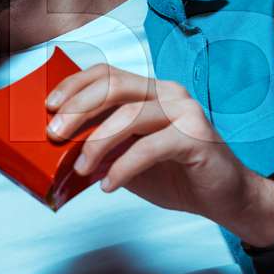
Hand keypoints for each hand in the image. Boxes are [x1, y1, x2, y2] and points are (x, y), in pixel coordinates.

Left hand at [45, 65, 273, 246]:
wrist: (225, 199)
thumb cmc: (176, 175)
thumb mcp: (128, 157)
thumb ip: (103, 146)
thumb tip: (60, 148)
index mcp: (150, 92)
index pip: (106, 74)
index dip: (74, 85)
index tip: (49, 106)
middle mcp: (168, 93)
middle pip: (114, 86)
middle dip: (78, 108)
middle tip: (55, 134)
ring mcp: (185, 111)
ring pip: (129, 114)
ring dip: (97, 143)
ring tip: (81, 169)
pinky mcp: (196, 136)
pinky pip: (149, 147)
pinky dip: (123, 167)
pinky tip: (109, 185)